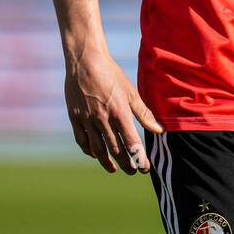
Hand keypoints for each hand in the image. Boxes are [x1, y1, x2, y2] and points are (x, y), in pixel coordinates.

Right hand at [64, 52, 163, 173]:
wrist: (85, 62)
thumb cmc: (112, 75)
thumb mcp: (131, 93)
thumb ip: (144, 113)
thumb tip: (159, 130)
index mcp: (120, 113)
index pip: (132, 144)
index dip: (139, 159)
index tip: (145, 167)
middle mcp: (103, 120)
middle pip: (115, 150)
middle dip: (126, 163)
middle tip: (133, 171)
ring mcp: (87, 120)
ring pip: (97, 149)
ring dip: (106, 162)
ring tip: (114, 169)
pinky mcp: (75, 117)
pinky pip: (82, 140)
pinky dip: (89, 150)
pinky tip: (95, 154)